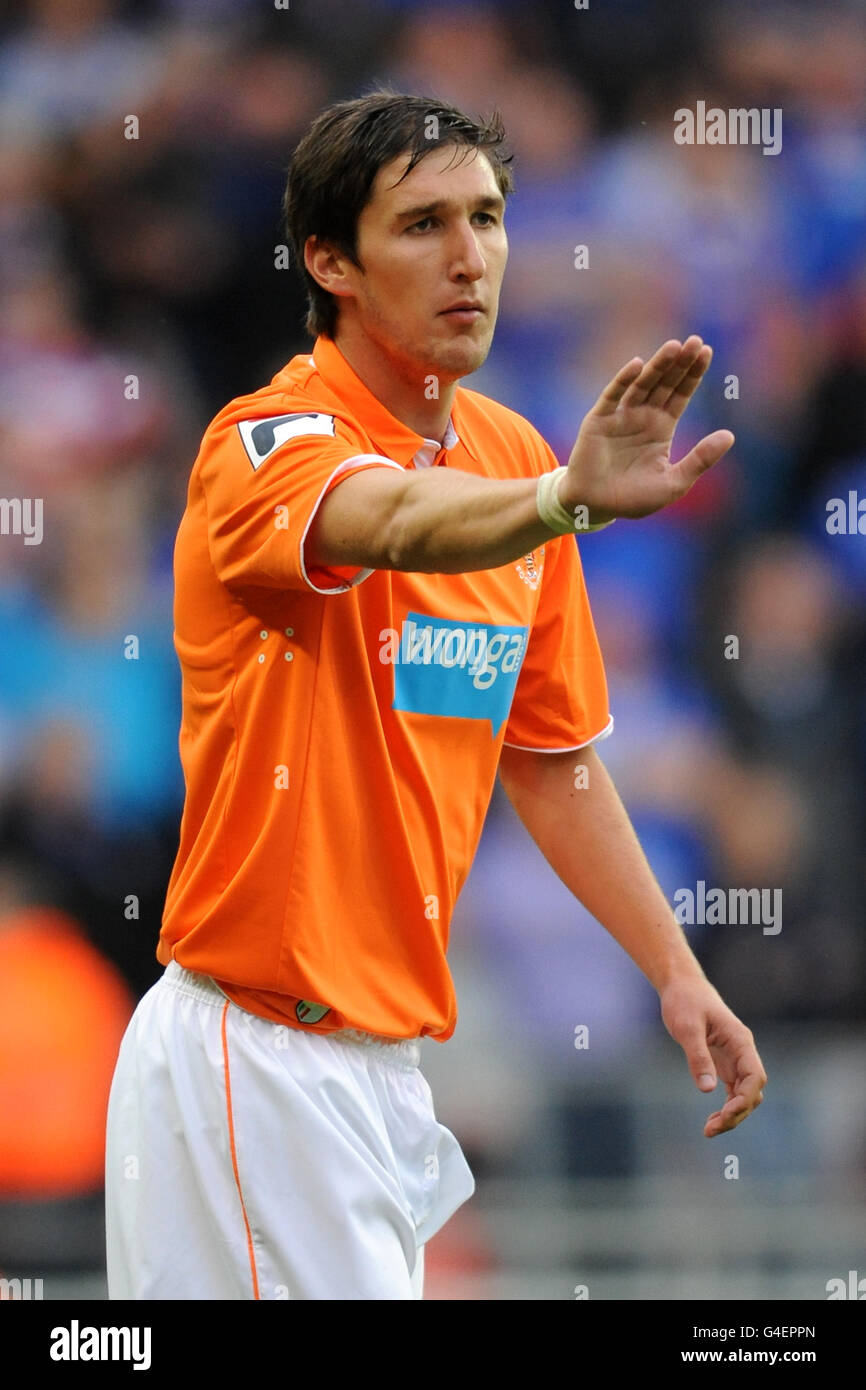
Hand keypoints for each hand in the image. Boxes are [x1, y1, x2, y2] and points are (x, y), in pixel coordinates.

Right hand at [559, 336, 733, 521]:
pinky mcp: (598, 420)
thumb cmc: (634, 499)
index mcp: (661, 428)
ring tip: (674, 346)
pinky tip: (638, 365)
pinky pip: (612, 396)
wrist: (594, 507)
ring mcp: (620, 416)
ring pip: (642, 385)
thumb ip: (701, 459)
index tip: (707, 351)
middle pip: (665, 383)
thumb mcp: (674, 483)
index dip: (693, 374)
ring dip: (657, 366)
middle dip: (680, 363)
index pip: (681, 394)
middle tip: (696, 341)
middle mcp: (642, 417)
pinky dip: (624, 380)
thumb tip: (730, 436)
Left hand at [660, 977, 766, 1137]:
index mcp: (740, 1041)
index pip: (754, 1077)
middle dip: (737, 1113)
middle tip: (710, 1129)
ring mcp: (735, 1059)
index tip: (724, 1114)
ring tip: (709, 1129)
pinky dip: (727, 1107)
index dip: (744, 1099)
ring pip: (745, 1095)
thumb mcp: (687, 1027)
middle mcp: (743, 1052)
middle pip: (752, 1091)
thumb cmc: (684, 1001)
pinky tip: (713, 1119)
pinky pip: (733, 1091)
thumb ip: (697, 1057)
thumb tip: (707, 1090)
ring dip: (732, 1114)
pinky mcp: (724, 1063)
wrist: (682, 986)